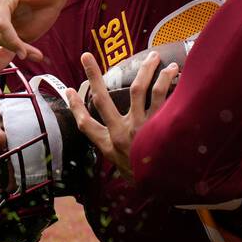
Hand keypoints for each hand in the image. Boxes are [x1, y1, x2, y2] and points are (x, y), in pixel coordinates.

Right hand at [65, 51, 178, 180]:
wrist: (167, 186)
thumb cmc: (146, 175)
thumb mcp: (124, 166)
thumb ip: (118, 149)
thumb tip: (116, 137)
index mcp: (108, 145)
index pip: (85, 124)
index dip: (75, 107)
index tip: (68, 90)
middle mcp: (120, 133)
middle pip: (102, 99)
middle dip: (92, 76)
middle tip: (86, 56)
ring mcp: (139, 126)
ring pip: (138, 89)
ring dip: (145, 69)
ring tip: (152, 55)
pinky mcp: (159, 123)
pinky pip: (161, 95)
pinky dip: (166, 80)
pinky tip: (173, 70)